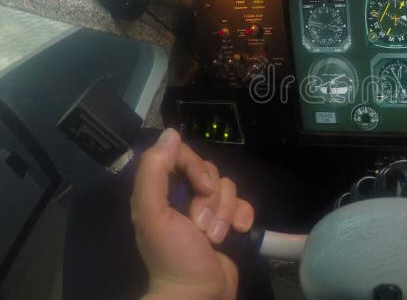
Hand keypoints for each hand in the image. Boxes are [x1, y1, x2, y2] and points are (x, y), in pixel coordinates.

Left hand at [131, 129, 254, 299]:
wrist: (199, 294)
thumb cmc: (173, 256)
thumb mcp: (152, 214)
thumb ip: (154, 172)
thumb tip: (170, 133)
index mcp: (160, 192)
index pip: (182, 155)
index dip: (195, 167)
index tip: (200, 187)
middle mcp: (182, 197)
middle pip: (209, 171)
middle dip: (211, 199)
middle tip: (202, 224)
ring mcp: (207, 210)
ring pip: (228, 187)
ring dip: (224, 213)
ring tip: (215, 237)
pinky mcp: (228, 222)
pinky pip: (243, 204)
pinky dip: (242, 217)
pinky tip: (237, 232)